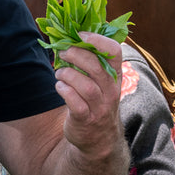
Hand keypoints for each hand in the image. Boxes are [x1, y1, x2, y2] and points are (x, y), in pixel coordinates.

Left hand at [54, 33, 123, 152]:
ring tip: (59, 73)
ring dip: (67, 74)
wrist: (99, 139)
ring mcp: (100, 106)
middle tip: (63, 52)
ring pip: (85, 85)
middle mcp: (111, 90)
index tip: (80, 35)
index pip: (114, 51)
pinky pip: (75, 102)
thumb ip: (91, 62)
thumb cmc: (95, 102)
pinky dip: (64, 91)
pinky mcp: (86, 119)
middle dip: (75, 55)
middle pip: (96, 66)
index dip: (96, 39)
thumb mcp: (101, 83)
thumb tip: (70, 37)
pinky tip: (60, 87)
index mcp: (115, 76)